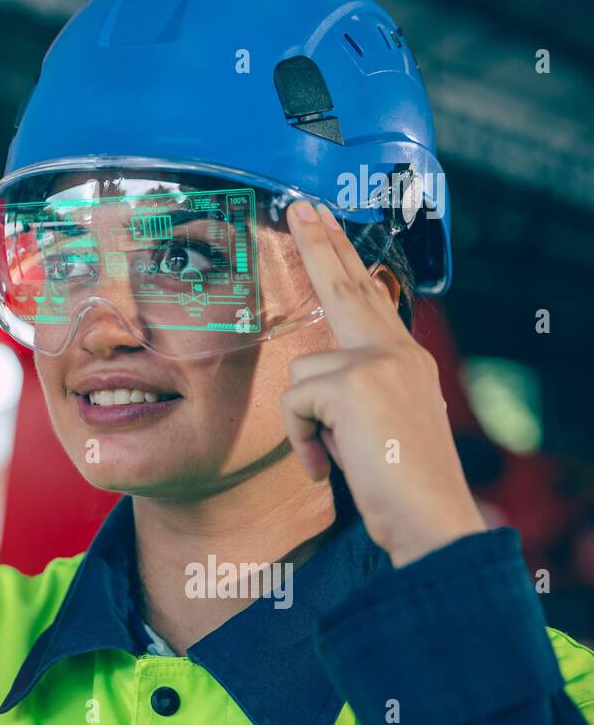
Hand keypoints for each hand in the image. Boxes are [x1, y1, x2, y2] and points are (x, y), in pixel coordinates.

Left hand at [281, 200, 486, 567]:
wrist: (430, 519)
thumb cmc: (399, 484)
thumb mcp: (375, 426)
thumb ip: (352, 393)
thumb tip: (313, 382)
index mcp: (402, 359)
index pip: (366, 295)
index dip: (341, 255)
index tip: (321, 218)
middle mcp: (396, 352)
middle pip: (346, 286)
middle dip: (319, 243)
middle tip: (299, 204)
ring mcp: (378, 363)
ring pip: (300, 376)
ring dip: (304, 426)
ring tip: (336, 456)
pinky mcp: (354, 385)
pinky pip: (295, 405)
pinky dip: (301, 441)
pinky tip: (328, 466)